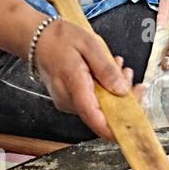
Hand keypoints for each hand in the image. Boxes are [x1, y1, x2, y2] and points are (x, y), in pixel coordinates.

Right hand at [33, 20, 145, 139]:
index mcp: (74, 86)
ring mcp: (67, 102)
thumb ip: (106, 69)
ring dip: (113, 90)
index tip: (132, 130)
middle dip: (122, 98)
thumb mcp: (89, 45)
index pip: (95, 118)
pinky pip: (91, 101)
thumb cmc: (59, 39)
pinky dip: (103, 89)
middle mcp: (68, 100)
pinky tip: (107, 72)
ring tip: (118, 67)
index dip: (114, 130)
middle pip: (102, 113)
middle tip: (128, 75)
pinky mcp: (69, 100)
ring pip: (99, 107)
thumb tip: (122, 90)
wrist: (37, 39)